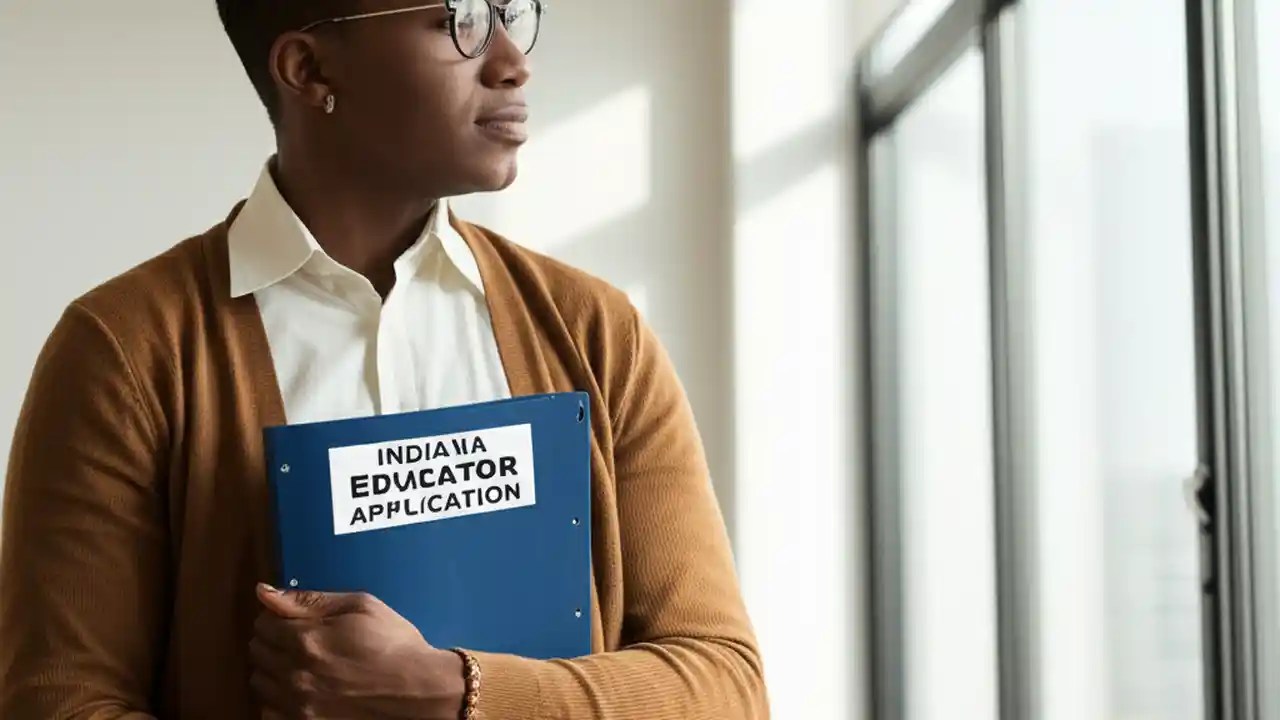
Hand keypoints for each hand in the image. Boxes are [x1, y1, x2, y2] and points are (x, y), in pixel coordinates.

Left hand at [250, 584, 464, 719]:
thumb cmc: (394, 643)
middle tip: (300, 640)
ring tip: (301, 665)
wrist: (418, 689)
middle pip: (257, 651)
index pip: (263, 623)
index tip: (295, 619)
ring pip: (258, 682)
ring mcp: (297, 705)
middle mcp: (294, 675)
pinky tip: (301, 691)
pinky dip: (277, 700)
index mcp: (306, 640)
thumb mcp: (359, 606)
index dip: (278, 616)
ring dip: (273, 669)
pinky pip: (268, 712)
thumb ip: (309, 600)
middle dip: (273, 640)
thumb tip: (264, 592)